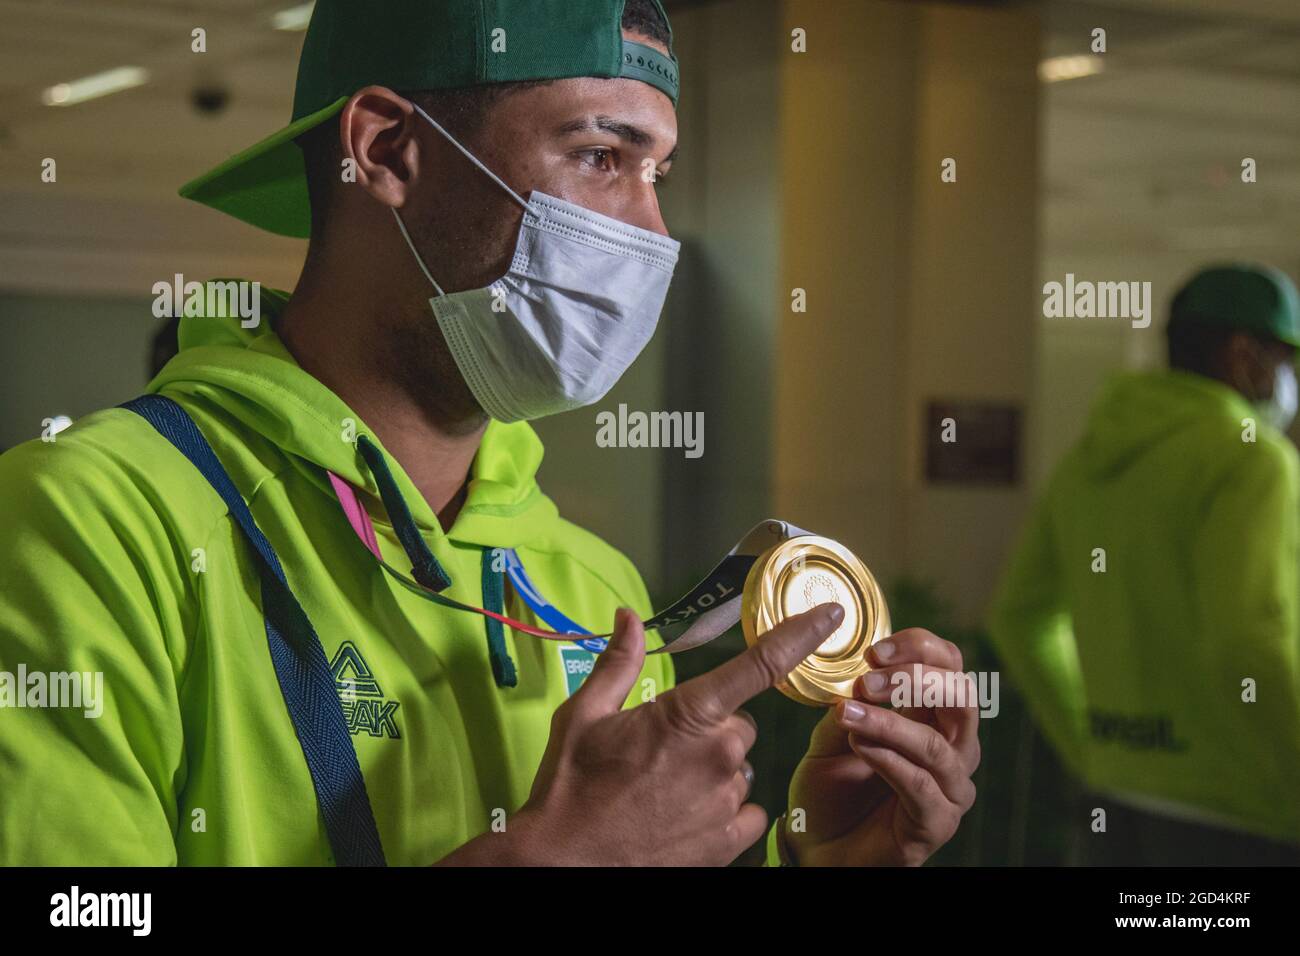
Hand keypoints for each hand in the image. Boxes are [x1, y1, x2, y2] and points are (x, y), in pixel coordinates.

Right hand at [496, 603, 845, 865]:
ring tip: (665, 789)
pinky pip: (747, 813)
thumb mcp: (583, 714)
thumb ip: (619, 661)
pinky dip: (724, 812)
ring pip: (740, 770)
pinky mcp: (727, 841)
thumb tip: (627, 616)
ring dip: (714, 774)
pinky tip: (685, 815)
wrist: (564, 862)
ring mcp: (727, 801)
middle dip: (710, 731)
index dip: (802, 634)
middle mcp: (719, 754)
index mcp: (689, 714)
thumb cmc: (570, 786)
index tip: (830, 616)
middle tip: (664, 750)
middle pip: (739, 725)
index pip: (763, 663)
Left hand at [784, 628, 980, 865]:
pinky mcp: (936, 823)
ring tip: (848, 715)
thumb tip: (857, 680)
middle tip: (867, 679)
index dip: (920, 648)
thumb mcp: (831, 735)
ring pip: (938, 744)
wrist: (816, 846)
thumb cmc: (830, 789)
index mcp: (932, 718)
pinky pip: (922, 786)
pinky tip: (860, 745)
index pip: (950, 666)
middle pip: (962, 696)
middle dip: (915, 678)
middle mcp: (951, 748)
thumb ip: (849, 706)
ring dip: (891, 723)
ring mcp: (949, 788)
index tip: (874, 652)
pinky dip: (890, 760)